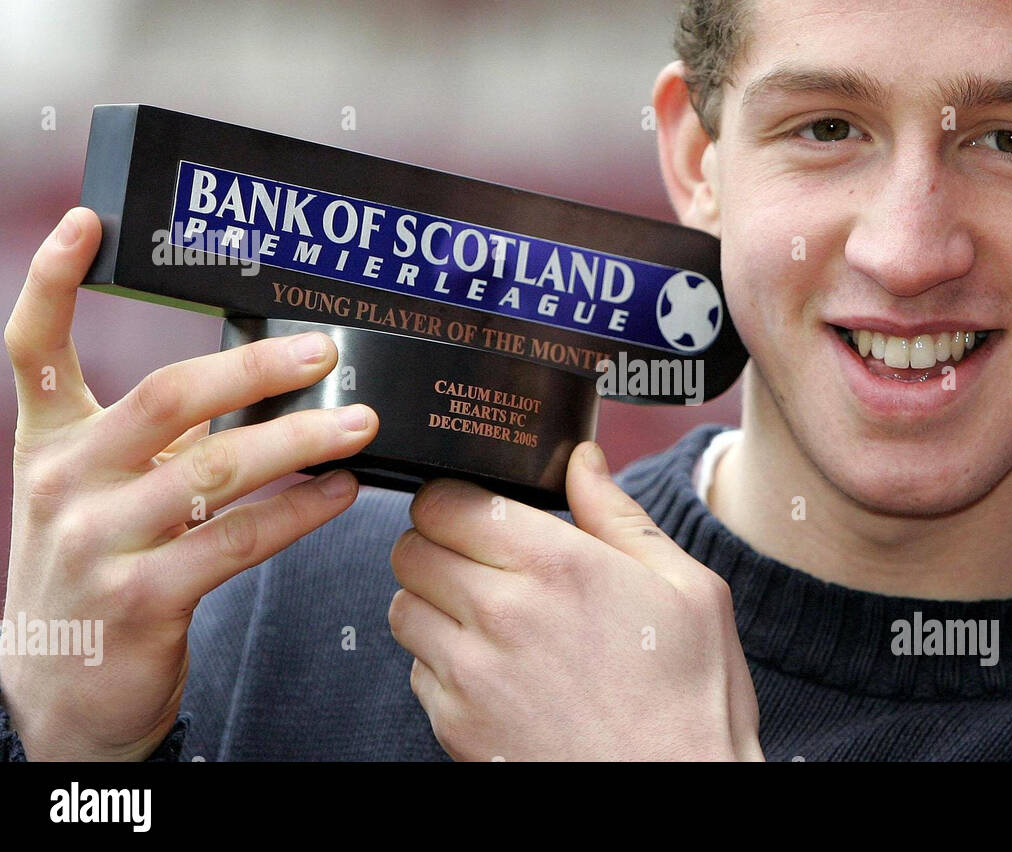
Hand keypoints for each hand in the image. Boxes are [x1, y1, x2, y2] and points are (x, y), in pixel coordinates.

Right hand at [1, 207, 378, 759]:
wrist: (62, 687)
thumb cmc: (95, 570)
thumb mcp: (97, 492)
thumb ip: (152, 439)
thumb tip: (251, 382)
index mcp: (48, 443)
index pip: (32, 348)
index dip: (51, 279)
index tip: (89, 223)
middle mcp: (63, 482)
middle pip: (168, 397)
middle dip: (257, 367)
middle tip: (325, 350)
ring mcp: (99, 541)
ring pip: (217, 468)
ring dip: (301, 439)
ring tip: (359, 424)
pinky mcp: (143, 597)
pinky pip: (239, 539)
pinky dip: (299, 512)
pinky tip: (339, 494)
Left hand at [388, 441, 762, 760]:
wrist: (674, 795)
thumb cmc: (691, 698)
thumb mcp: (688, 588)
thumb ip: (619, 515)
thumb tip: (583, 460)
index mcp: (557, 564)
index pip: (446, 501)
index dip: (456, 498)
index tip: (477, 510)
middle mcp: (501, 613)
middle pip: (410, 548)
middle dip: (438, 543)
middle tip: (479, 559)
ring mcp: (471, 675)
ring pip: (402, 607)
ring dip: (433, 601)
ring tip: (485, 614)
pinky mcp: (456, 726)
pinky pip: (416, 671)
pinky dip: (441, 663)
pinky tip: (494, 668)